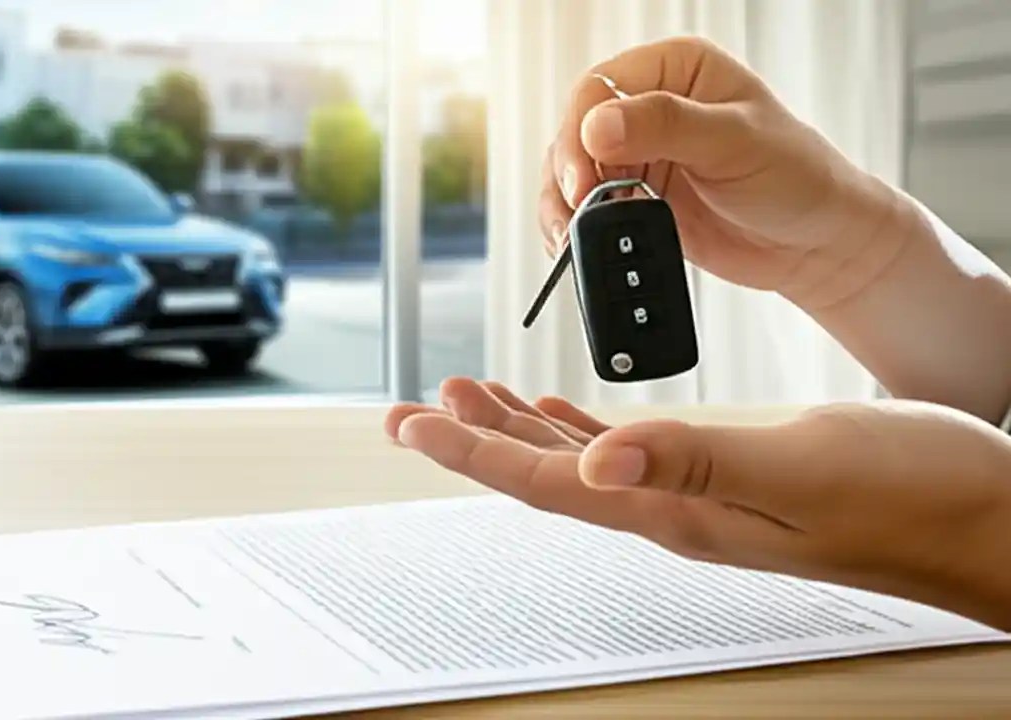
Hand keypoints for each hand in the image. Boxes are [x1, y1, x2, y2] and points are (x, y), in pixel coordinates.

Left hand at [387, 379, 1010, 630]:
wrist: (984, 516)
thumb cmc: (913, 494)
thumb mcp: (804, 466)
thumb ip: (698, 463)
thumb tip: (599, 464)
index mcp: (680, 510)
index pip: (549, 484)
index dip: (473, 454)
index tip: (412, 425)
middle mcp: (674, 507)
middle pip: (546, 475)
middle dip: (472, 441)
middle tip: (410, 411)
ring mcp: (697, 493)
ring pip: (579, 460)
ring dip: (516, 429)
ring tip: (464, 397)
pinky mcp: (725, 473)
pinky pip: (627, 452)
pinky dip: (579, 428)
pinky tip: (562, 414)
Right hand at [542, 36, 908, 310]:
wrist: (815, 245)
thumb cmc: (797, 179)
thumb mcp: (736, 142)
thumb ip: (666, 125)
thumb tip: (599, 125)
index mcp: (677, 69)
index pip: (600, 86)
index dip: (581, 131)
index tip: (586, 177)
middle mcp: (651, 106)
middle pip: (575, 129)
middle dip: (569, 173)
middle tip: (582, 208)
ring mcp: (639, 154)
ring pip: (571, 169)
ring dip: (563, 203)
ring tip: (573, 234)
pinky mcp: (634, 197)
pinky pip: (584, 206)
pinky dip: (574, 225)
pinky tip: (577, 241)